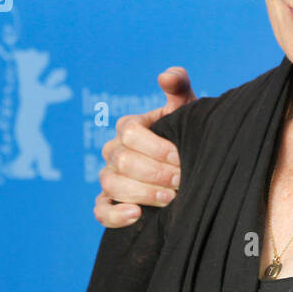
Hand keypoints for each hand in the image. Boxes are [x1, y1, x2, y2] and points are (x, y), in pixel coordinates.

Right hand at [93, 67, 194, 226]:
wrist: (192, 166)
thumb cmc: (186, 135)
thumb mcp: (187, 111)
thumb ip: (179, 88)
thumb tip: (166, 76)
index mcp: (129, 127)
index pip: (130, 133)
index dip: (156, 147)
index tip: (181, 157)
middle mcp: (114, 151)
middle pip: (123, 161)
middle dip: (156, 172)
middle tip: (182, 181)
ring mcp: (109, 177)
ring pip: (111, 184)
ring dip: (142, 193)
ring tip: (170, 198)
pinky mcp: (110, 202)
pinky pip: (100, 211)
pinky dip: (114, 215)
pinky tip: (136, 215)